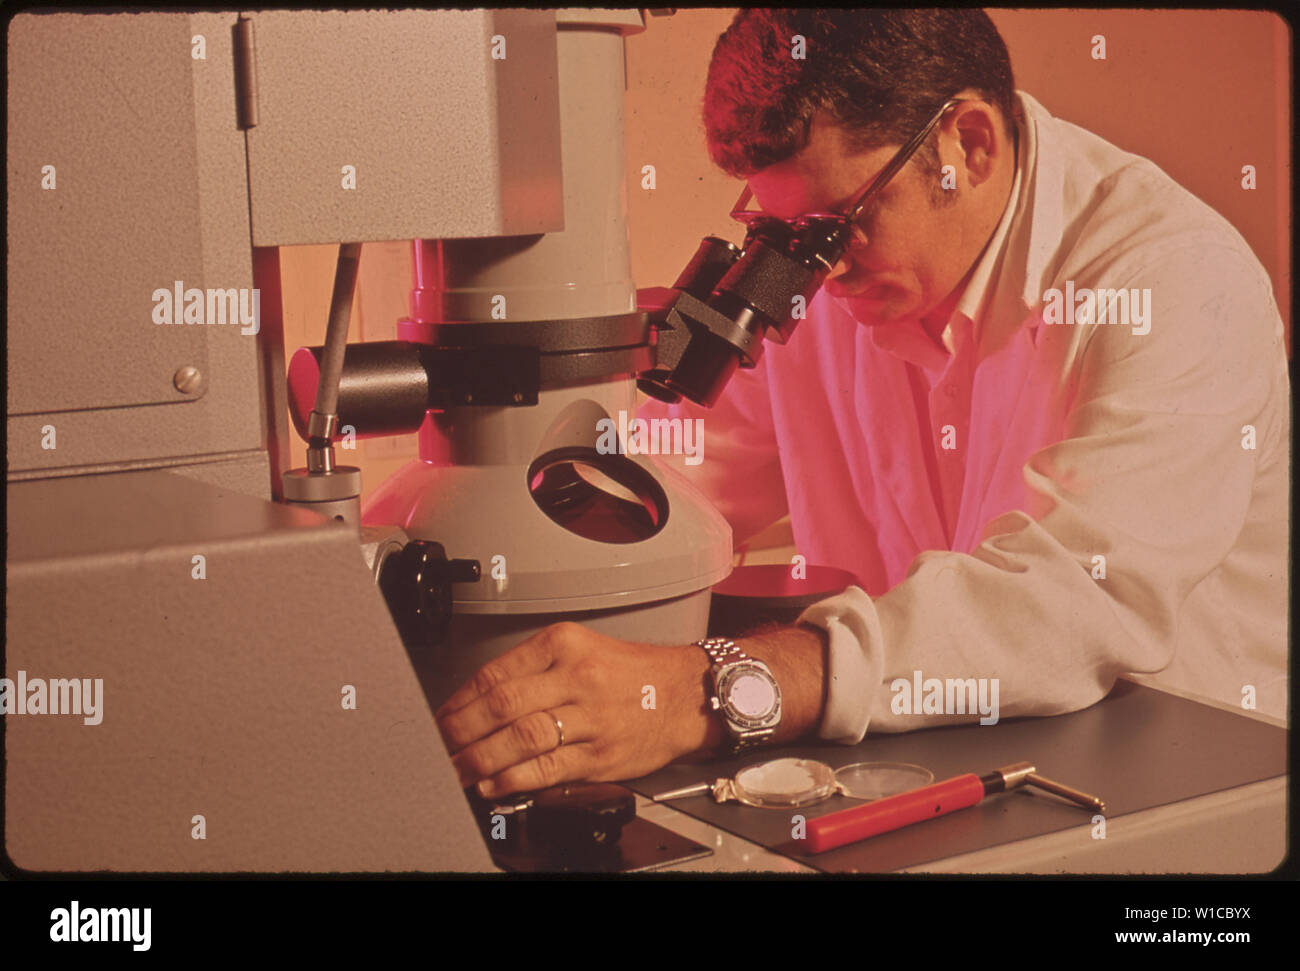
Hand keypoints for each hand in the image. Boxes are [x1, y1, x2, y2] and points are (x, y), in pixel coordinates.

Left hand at [435, 622, 714, 797]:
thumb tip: (480, 701)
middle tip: (439, 746)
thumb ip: (535, 669)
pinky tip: (494, 784)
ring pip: (521, 737)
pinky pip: (548, 767)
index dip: (460, 700)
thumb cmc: (633, 673)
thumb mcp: (583, 648)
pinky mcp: (601, 754)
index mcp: (565, 644)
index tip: (441, 717)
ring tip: (458, 770)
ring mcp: (591, 716)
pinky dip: (514, 778)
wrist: (687, 694)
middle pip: (503, 705)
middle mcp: (577, 676)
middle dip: (461, 731)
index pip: (497, 672)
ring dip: (480, 759)